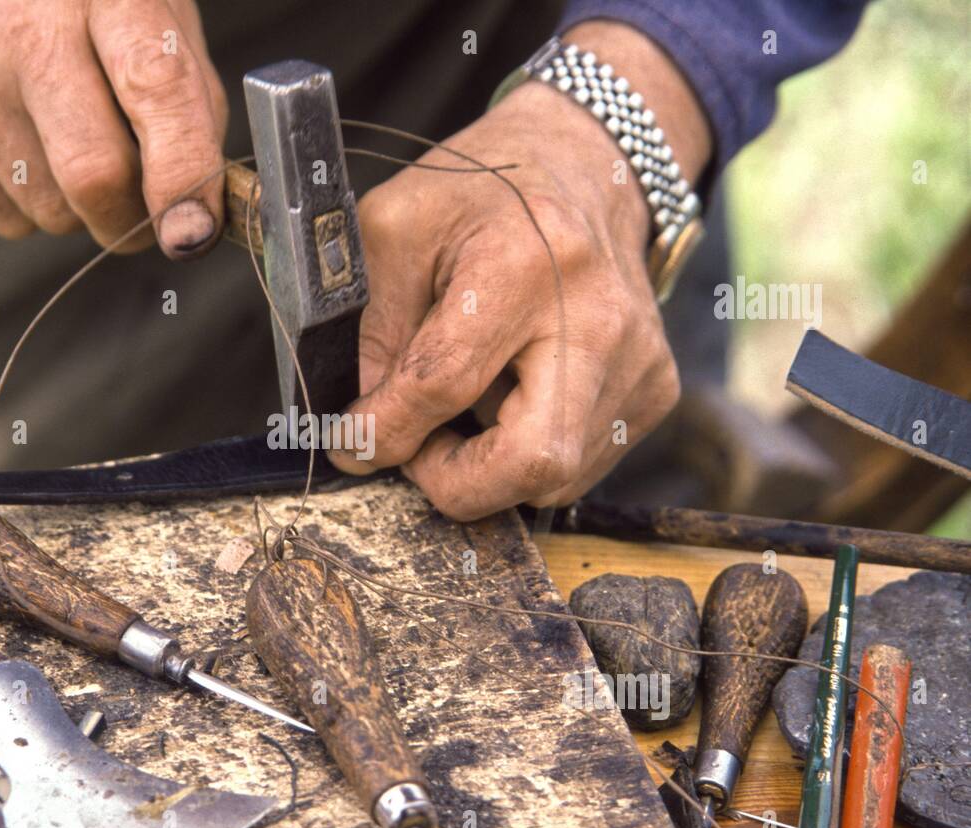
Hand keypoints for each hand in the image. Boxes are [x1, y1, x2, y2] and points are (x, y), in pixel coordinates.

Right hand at [0, 0, 226, 255]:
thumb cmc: (69, 6)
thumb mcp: (146, 15)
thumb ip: (189, 103)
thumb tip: (197, 213)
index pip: (154, 89)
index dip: (182, 172)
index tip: (194, 232)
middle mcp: (23, 31)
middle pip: (95, 175)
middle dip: (133, 220)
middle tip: (142, 211)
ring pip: (54, 213)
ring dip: (79, 207)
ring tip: (59, 139)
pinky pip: (9, 221)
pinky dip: (29, 203)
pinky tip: (14, 139)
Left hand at [328, 21, 710, 519]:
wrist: (586, 164)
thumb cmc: (483, 195)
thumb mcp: (396, 233)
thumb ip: (367, 332)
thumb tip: (357, 430)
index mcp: (524, 263)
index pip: (443, 385)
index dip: (383, 430)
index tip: (351, 441)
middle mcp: (598, 317)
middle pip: (534, 462)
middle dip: (457, 484)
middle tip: (415, 454)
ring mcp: (638, 360)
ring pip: (557, 477)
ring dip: (489, 470)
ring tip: (458, 417)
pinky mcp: (654, 388)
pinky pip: (581, 463)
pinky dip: (527, 455)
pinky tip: (507, 403)